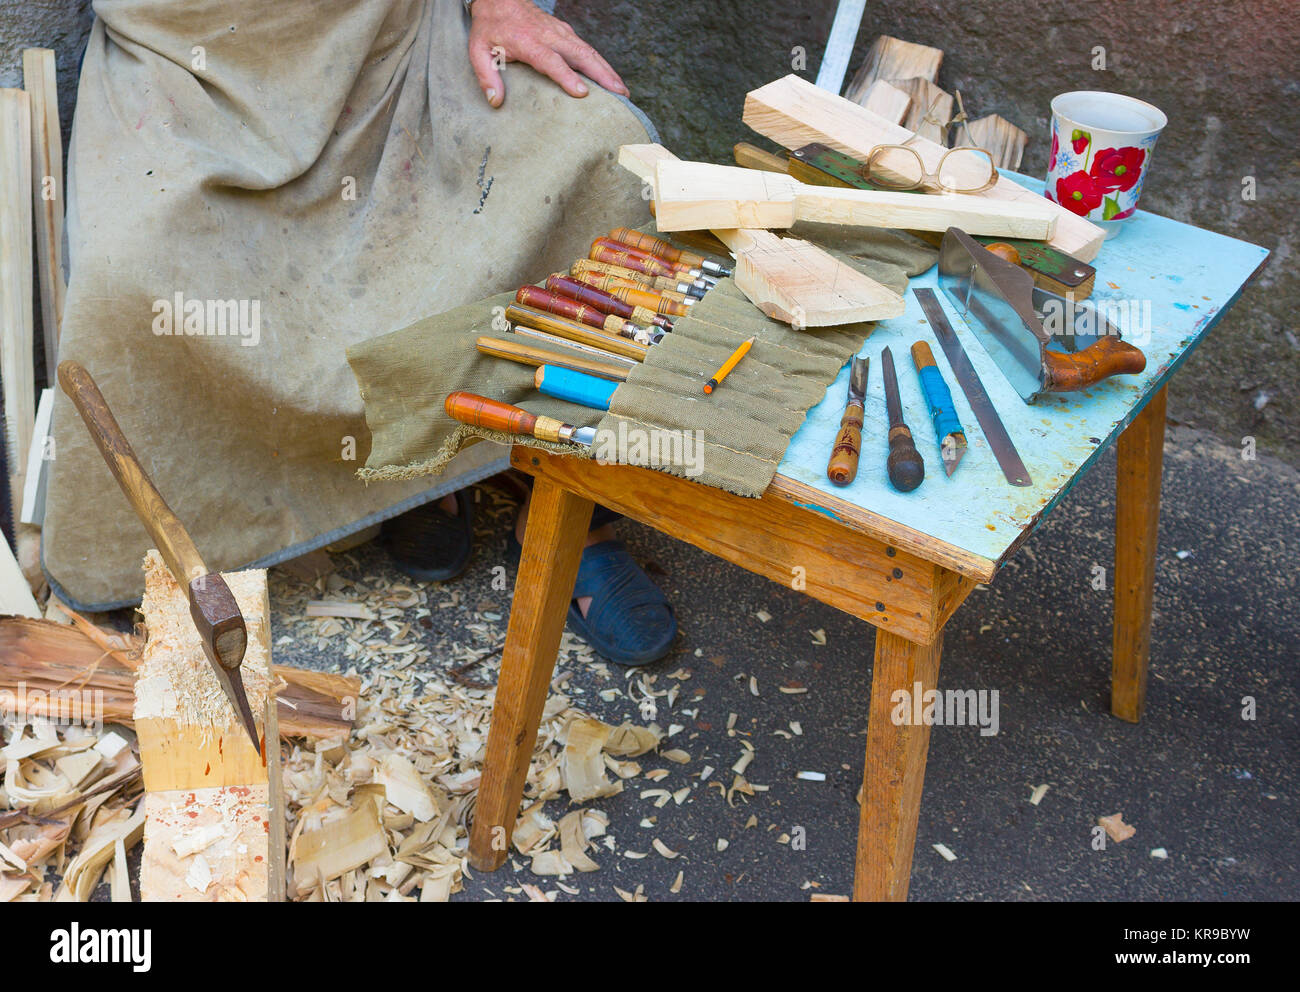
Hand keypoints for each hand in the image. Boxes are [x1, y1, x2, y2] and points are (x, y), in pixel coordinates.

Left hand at [467, 0, 628, 107]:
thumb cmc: (490, 28)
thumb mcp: (478, 50)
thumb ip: (486, 76)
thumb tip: (496, 101)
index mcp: (528, 42)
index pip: (551, 60)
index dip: (567, 76)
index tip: (582, 92)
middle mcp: (549, 35)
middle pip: (580, 54)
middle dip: (602, 75)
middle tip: (619, 95)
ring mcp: (560, 33)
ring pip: (589, 51)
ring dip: (608, 71)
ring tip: (623, 92)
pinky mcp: (566, 33)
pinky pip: (587, 49)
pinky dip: (602, 64)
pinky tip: (612, 79)